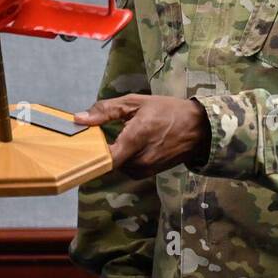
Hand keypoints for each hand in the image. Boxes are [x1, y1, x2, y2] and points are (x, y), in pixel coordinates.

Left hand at [74, 95, 209, 178]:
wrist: (198, 128)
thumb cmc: (167, 111)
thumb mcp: (135, 103)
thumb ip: (105, 111)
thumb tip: (78, 119)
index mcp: (134, 140)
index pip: (103, 158)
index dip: (88, 151)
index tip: (80, 140)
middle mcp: (139, 161)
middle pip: (107, 160)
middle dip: (100, 148)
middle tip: (98, 131)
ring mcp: (144, 170)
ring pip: (116, 165)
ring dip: (114, 152)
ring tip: (120, 134)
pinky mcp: (148, 174)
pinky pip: (127, 167)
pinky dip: (124, 157)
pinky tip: (130, 143)